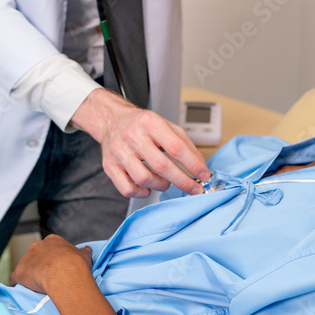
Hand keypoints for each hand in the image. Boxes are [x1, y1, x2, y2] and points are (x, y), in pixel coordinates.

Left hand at [9, 235, 93, 292]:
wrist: (64, 275)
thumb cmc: (76, 264)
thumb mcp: (85, 255)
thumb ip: (83, 251)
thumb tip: (87, 249)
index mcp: (53, 241)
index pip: (50, 246)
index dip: (53, 256)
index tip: (57, 264)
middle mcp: (37, 246)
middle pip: (36, 253)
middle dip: (40, 262)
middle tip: (48, 274)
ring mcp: (26, 258)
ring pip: (25, 265)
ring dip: (29, 272)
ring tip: (36, 283)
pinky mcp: (19, 272)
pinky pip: (14, 277)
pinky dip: (16, 281)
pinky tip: (18, 286)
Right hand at [71, 89, 209, 196]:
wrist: (112, 121)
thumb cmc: (142, 126)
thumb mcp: (166, 126)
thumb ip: (184, 144)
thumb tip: (200, 166)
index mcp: (150, 123)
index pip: (176, 147)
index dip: (193, 165)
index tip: (204, 176)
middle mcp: (133, 136)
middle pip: (162, 166)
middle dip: (183, 181)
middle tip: (194, 189)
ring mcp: (119, 152)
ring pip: (144, 179)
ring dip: (162, 185)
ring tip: (167, 182)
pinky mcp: (109, 166)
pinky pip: (127, 189)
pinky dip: (142, 192)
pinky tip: (148, 187)